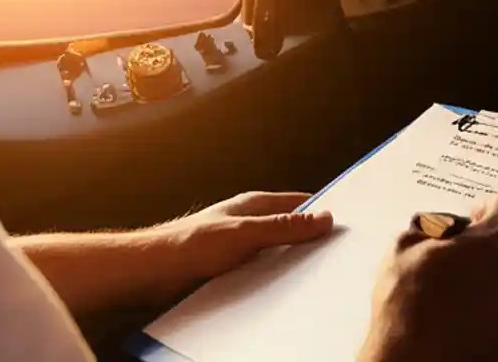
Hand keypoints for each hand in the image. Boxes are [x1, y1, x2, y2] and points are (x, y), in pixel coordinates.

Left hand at [155, 191, 333, 297]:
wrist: (151, 273)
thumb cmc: (189, 245)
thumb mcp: (245, 233)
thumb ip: (284, 227)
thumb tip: (324, 218)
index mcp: (254, 205)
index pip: (300, 203)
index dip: (322, 212)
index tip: (345, 226)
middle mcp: (249, 223)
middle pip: (291, 230)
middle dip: (311, 242)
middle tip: (336, 257)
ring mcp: (240, 247)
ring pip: (277, 254)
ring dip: (291, 265)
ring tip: (313, 279)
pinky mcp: (231, 270)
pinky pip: (261, 274)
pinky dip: (274, 281)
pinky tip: (284, 293)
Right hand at [359, 195, 497, 361]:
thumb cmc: (408, 305)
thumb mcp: (404, 246)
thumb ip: (431, 226)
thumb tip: (440, 228)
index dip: (487, 208)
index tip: (474, 218)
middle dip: (487, 250)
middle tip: (455, 263)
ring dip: (493, 282)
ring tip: (457, 297)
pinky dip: (496, 315)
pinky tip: (466, 321)